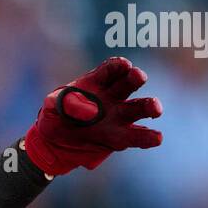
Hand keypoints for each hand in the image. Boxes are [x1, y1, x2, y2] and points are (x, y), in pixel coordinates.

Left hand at [23, 57, 162, 174]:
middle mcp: (112, 96)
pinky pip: (138, 136)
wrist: (53, 142)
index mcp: (96, 83)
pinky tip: (156, 137)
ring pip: (139, 108)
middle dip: (135, 78)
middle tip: (139, 76)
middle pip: (128, 83)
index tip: (123, 65)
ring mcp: (119, 116)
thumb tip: (91, 110)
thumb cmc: (54, 117)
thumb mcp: (52, 107)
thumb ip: (67, 103)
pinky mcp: (121, 137)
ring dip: (149, 106)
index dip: (117, 66)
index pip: (110, 70)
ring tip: (155, 109)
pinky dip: (148, 137)